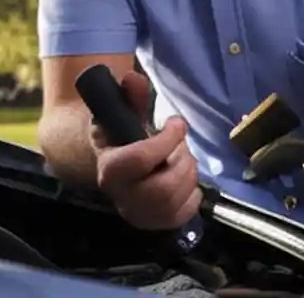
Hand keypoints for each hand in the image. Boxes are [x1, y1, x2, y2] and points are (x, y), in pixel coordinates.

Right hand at [88, 70, 201, 230]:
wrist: (114, 169)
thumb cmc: (121, 139)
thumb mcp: (121, 115)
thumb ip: (130, 97)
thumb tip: (132, 78)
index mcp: (110, 168)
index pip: (141, 158)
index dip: (167, 139)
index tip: (176, 123)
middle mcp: (122, 197)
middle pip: (163, 186)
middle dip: (182, 161)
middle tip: (182, 147)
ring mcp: (140, 215)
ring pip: (176, 198)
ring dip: (189, 174)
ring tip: (183, 160)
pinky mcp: (157, 224)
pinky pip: (186, 212)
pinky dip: (193, 193)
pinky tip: (184, 180)